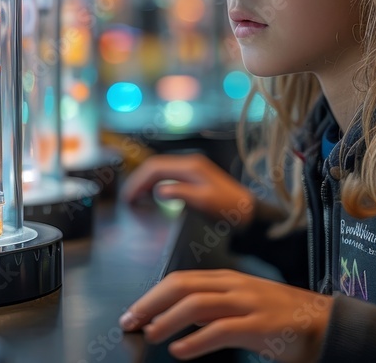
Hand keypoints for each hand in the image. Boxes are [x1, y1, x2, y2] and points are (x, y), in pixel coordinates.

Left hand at [119, 269, 332, 360]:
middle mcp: (234, 286)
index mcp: (228, 279)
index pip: (181, 280)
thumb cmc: (282, 318)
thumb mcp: (245, 305)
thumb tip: (182, 319)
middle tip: (130, 323)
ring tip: (151, 336)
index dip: (152, 295)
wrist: (325, 324)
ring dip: (167, 321)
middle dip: (150, 303)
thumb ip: (215, 307)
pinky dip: (195, 341)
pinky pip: (220, 330)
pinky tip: (180, 351)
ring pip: (196, 304)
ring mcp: (247, 304)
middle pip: (181, 286)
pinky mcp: (259, 326)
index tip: (134, 313)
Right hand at [121, 153, 254, 226]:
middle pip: (156, 167)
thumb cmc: (228, 208)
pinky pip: (168, 177)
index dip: (139, 180)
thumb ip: (180, 193)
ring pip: (161, 171)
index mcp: (190, 166)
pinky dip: (156, 185)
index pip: (156, 167)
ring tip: (136, 197)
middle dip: (139, 180)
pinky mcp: (194, 178)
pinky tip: (152, 196)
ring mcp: (192, 170)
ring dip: (146, 182)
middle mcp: (190, 163)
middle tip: (128, 198)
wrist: (248, 212)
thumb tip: (158, 191)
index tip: (128, 195)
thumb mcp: (203, 201)